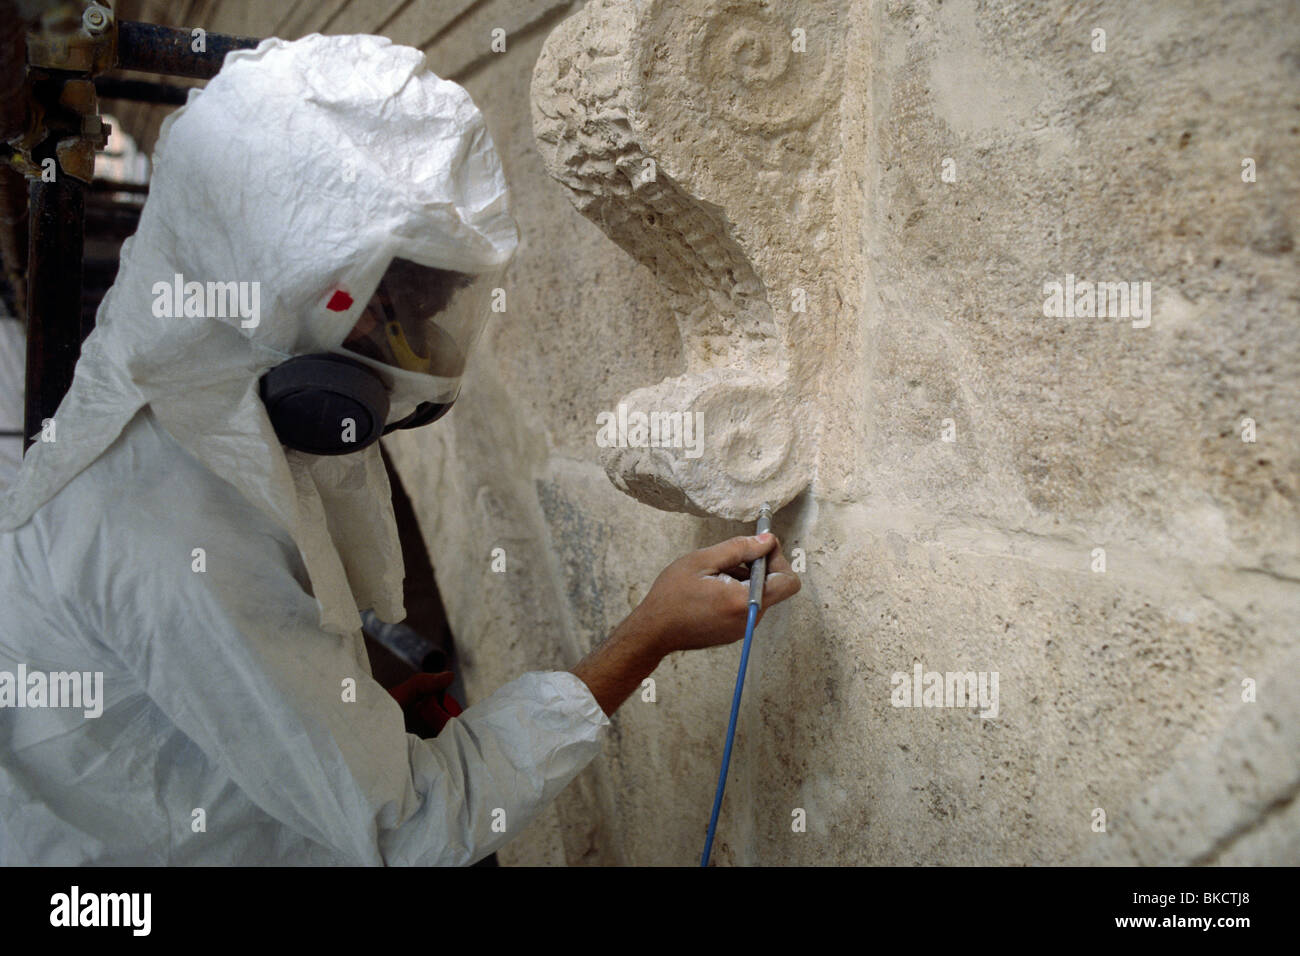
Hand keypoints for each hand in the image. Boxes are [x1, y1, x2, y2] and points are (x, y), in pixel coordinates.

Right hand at [569, 533, 800, 715]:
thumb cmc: (672, 595)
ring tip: (716, 575)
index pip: (788, 581)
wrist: (654, 631)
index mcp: (744, 600)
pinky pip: (748, 606)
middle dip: (758, 566)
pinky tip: (713, 588)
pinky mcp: (735, 632)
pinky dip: (738, 592)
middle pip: (774, 586)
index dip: (778, 560)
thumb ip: (739, 548)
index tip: (758, 548)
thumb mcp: (702, 560)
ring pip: (760, 595)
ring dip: (746, 579)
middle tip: (730, 557)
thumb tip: (767, 541)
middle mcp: (750, 619)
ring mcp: (743, 628)